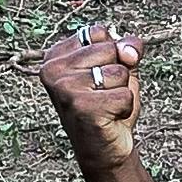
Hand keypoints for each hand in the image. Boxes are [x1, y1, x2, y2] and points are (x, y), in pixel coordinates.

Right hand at [40, 20, 142, 179]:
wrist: (104, 149)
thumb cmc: (109, 104)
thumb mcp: (119, 67)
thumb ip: (126, 47)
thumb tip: (129, 52)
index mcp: (55, 56)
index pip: (98, 32)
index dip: (111, 54)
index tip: (98, 75)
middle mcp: (52, 70)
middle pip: (110, 50)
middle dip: (118, 73)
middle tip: (103, 95)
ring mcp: (64, 89)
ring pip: (119, 72)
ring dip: (122, 91)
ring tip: (106, 106)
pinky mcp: (81, 108)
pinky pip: (124, 95)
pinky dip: (125, 108)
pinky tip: (109, 118)